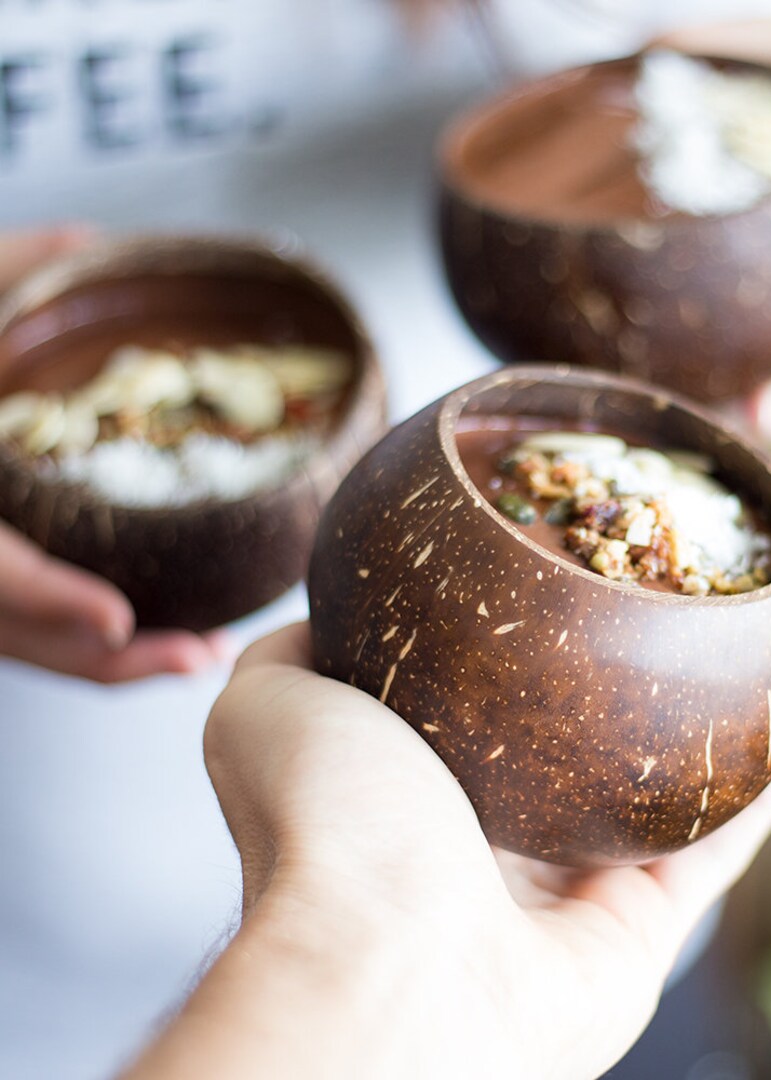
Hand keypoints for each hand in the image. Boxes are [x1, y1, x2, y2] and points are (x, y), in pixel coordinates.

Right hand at [0, 228, 230, 681]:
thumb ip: (4, 269)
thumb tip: (88, 243)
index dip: (45, 597)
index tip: (116, 619)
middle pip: (15, 629)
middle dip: (107, 658)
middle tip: (199, 656)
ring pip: (27, 641)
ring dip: (113, 660)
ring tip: (200, 653)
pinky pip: (31, 625)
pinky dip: (93, 636)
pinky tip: (163, 631)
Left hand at [133, 622, 770, 1078]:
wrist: (387, 959)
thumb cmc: (324, 823)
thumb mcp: (269, 703)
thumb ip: (288, 655)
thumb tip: (321, 614)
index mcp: (420, 791)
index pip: (486, 707)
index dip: (525, 647)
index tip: (561, 583)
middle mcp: (495, 845)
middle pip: (579, 749)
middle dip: (621, 687)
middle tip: (663, 604)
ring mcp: (571, 893)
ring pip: (658, 796)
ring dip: (704, 732)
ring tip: (742, 651)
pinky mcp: (640, 931)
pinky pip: (718, 847)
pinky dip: (764, 787)